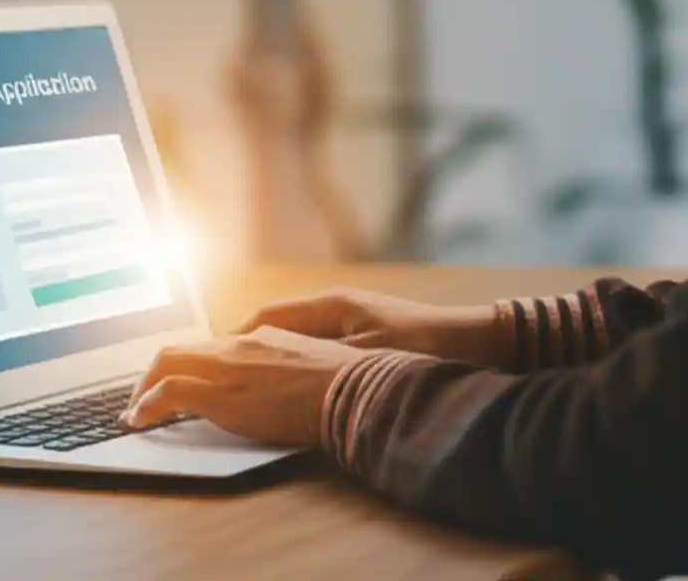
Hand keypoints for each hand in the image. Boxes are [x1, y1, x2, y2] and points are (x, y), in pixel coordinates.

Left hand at [122, 326, 370, 446]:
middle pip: (178, 350)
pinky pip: (168, 393)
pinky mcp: (221, 396)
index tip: (178, 384)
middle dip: (154, 374)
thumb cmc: (345, 384)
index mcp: (261, 337)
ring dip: (144, 389)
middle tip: (144, 397)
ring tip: (136, 412)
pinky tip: (139, 421)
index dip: (188, 367)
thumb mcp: (313, 364)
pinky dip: (147, 405)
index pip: (210, 348)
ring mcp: (228, 368)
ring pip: (165, 364)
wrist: (354, 391)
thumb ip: (288, 366)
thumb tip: (280, 382)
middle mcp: (238, 346)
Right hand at [238, 287, 505, 367]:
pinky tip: (286, 382)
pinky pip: (313, 343)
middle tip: (212, 369)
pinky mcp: (364, 333)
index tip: (209, 358)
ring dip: (265, 352)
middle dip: (241, 344)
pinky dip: (292, 358)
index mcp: (333, 306)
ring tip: (240, 377)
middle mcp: (336, 307)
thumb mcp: (372, 358)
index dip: (235, 338)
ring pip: (292, 333)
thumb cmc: (427, 347)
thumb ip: (324, 362)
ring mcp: (350, 318)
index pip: (269, 318)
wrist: (479, 342)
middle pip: (274, 323)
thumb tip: (279, 364)